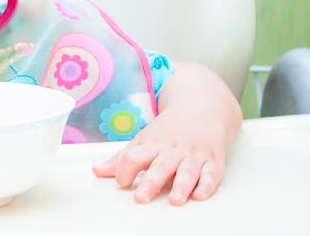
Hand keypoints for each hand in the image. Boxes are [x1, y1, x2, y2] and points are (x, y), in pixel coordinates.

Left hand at [92, 105, 226, 205]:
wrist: (200, 108)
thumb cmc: (169, 130)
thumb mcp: (143, 140)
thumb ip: (121, 159)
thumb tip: (97, 171)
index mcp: (152, 145)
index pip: (134, 156)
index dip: (125, 169)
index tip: (122, 181)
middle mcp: (172, 150)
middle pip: (160, 166)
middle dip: (151, 182)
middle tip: (141, 198)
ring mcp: (193, 155)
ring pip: (187, 172)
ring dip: (181, 186)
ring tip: (175, 200)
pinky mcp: (212, 161)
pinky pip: (211, 174)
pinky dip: (207, 185)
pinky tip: (199, 195)